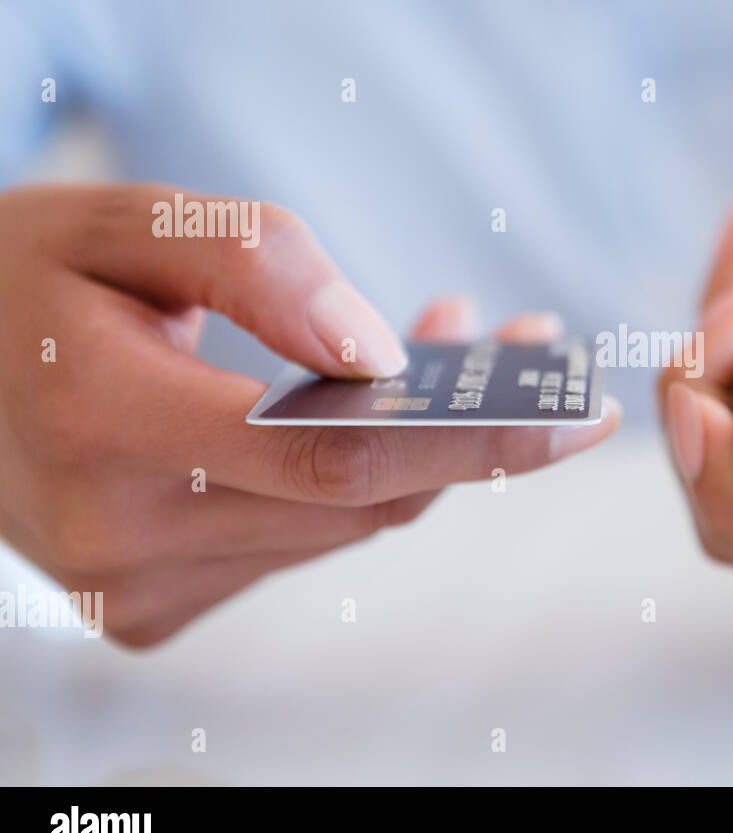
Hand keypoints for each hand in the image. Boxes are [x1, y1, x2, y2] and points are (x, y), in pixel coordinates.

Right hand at [0, 184, 618, 645]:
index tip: (578, 416)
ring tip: (459, 354)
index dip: (470, 440)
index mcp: (102, 422)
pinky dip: (355, 482)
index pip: (329, 458)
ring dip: (415, 447)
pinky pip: (300, 543)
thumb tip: (383, 354)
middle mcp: (117, 533)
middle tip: (525, 352)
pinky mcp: (151, 611)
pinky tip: (371, 410)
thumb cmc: (22, 278)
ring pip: (340, 526)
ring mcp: (133, 589)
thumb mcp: (125, 222)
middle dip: (466, 428)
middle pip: (356, 499)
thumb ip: (257, 267)